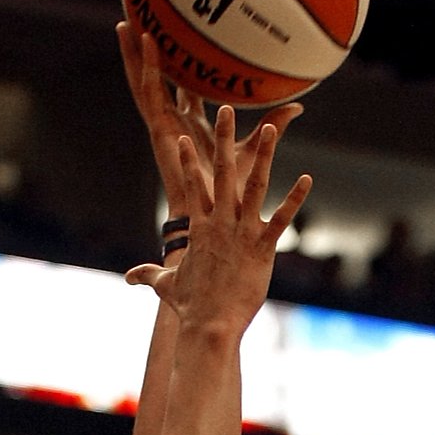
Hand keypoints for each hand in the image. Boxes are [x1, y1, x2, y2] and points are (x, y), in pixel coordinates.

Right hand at [118, 21, 302, 251]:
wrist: (217, 219)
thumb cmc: (234, 193)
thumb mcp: (256, 149)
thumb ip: (273, 125)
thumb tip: (297, 105)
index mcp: (193, 126)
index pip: (183, 88)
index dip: (180, 65)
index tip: (177, 38)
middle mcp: (176, 122)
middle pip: (160, 80)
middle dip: (149, 54)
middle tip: (141, 20)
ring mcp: (164, 125)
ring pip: (145, 82)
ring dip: (135, 54)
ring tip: (128, 22)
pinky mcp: (159, 130)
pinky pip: (149, 92)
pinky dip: (144, 66)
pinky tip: (142, 40)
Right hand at [126, 105, 310, 336]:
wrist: (211, 325)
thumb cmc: (191, 308)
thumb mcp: (166, 287)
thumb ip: (148, 276)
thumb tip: (127, 278)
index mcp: (198, 228)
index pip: (192, 186)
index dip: (189, 161)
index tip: (187, 137)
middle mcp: (220, 223)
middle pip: (223, 172)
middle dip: (224, 138)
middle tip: (226, 109)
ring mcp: (242, 233)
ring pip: (255, 186)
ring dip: (264, 156)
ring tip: (270, 129)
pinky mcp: (263, 248)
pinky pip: (282, 218)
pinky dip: (295, 199)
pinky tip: (307, 179)